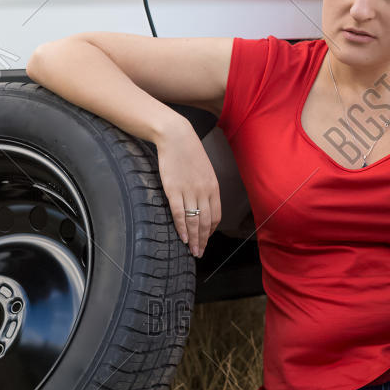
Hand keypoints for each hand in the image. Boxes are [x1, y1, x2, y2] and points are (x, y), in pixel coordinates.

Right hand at [156, 118, 220, 257]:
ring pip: (194, 221)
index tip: (206, 238)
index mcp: (213, 187)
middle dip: (204, 240)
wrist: (176, 137)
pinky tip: (183, 238)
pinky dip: (182, 228)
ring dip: (194, 239)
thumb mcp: (204, 170)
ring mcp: (189, 191)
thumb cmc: (189, 152)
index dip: (211, 230)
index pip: (216, 215)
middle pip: (206, 222)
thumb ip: (205, 188)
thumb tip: (203, 202)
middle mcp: (204, 191)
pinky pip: (180, 214)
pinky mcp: (173, 190)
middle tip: (200, 253)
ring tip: (193, 251)